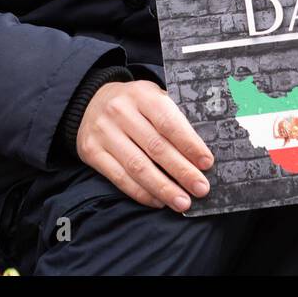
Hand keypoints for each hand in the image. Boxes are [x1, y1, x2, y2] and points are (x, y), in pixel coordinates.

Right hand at [75, 80, 213, 212]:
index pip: (169, 122)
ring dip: (163, 188)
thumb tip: (201, 152)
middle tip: (201, 188)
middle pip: (155, 147)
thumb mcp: (153, 97)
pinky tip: (159, 201)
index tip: (207, 163)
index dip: (190, 145)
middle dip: (182, 171)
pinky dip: (141, 193)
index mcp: (142, 95)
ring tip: (183, 202)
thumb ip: (174, 117)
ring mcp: (104, 133)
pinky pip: (119, 178)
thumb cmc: (134, 104)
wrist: (90, 102)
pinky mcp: (92, 152)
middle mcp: (121, 112)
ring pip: (137, 167)